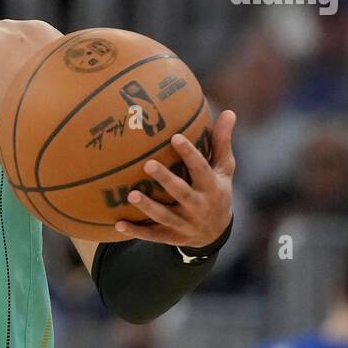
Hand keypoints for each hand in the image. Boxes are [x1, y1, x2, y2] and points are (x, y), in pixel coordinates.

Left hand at [114, 109, 235, 247]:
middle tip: (148, 164)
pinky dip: (137, 232)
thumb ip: (222, 142)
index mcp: (211, 186)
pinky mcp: (172, 236)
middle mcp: (198, 206)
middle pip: (181, 192)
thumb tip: (229, 111)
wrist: (217, 232)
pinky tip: (119, 224)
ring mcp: (185, 223)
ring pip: (165, 216)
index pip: (201, 169)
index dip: (190, 154)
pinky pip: (153, 235)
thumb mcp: (223, 169)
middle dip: (166, 180)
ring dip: (148, 207)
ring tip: (131, 194)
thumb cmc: (216, 190)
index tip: (175, 137)